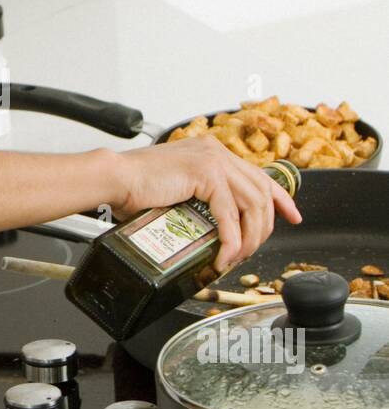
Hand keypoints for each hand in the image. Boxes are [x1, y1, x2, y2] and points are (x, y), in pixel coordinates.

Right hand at [101, 135, 301, 272]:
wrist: (115, 179)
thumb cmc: (134, 188)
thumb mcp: (176, 191)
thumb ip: (197, 201)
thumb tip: (210, 230)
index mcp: (211, 152)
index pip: (258, 174)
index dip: (280, 198)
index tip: (292, 216)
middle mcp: (216, 152)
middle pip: (261, 191)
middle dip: (266, 226)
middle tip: (254, 250)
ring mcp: (212, 160)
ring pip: (251, 203)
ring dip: (249, 236)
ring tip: (237, 257)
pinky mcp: (205, 174)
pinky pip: (229, 214)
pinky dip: (231, 239)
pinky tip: (224, 255)